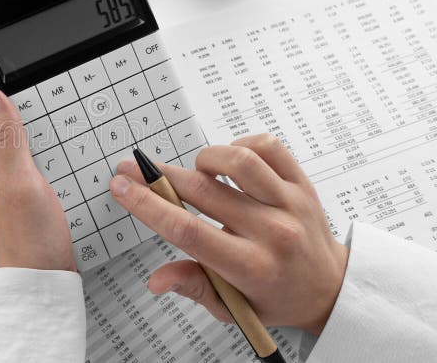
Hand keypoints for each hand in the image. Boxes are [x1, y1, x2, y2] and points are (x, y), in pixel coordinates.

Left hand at [0, 86, 75, 271]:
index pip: (3, 109)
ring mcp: (28, 179)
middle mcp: (9, 164)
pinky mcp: (44, 192)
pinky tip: (81, 150)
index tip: (38, 72)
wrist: (43, 278)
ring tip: (76, 111)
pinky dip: (69, 153)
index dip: (19, 89)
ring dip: (60, 129)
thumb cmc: (27, 237)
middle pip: (27, 121)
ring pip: (45, 140)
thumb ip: (7, 136)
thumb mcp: (19, 179)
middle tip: (64, 87)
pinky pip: (57, 161)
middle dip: (45, 105)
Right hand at [109, 133, 347, 333]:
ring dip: (204, 160)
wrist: (329, 286)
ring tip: (195, 173)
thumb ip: (193, 286)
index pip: (188, 230)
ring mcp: (291, 203)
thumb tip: (156, 280)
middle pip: (203, 191)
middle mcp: (273, 232)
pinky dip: (240, 146)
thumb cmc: (276, 295)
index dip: (147, 205)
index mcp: (251, 267)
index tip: (123, 188)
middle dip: (158, 177)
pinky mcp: (302, 183)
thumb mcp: (232, 306)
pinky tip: (229, 164)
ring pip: (237, 160)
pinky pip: (268, 147)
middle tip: (133, 169)